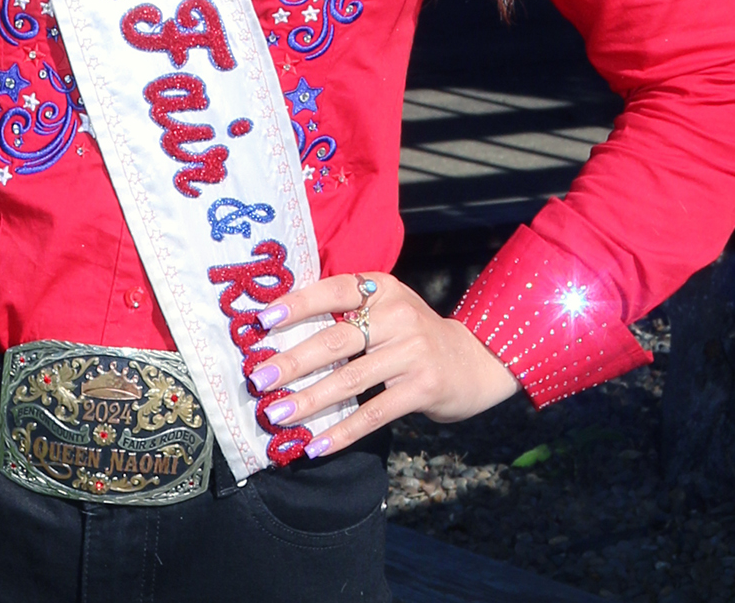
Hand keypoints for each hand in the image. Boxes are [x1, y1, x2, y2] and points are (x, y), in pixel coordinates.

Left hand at [249, 271, 520, 458]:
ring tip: (278, 414)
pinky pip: (374, 413)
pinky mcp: (423, 388)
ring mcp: (413, 351)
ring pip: (350, 379)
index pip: (332, 290)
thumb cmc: (414, 336)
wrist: (475, 361)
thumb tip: (285, 333)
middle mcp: (398, 315)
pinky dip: (343, 431)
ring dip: (309, 400)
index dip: (296, 304)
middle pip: (336, 339)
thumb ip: (349, 313)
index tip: (261, 322)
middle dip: (293, 361)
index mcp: (381, 289)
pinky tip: (317, 445)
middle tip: (259, 378)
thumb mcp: (388, 309)